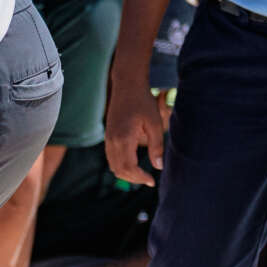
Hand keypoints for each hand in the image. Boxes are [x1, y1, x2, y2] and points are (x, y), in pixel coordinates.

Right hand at [105, 69, 168, 186]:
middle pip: (119, 170)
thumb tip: (159, 167)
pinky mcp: (108, 136)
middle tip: (148, 180)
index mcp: (124, 139)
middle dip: (133, 178)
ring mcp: (108, 139)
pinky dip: (120, 165)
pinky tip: (132, 164)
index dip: (140, 177)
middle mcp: (112, 141)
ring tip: (141, 174)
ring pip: (113, 165)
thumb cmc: (143, 102)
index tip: (152, 181)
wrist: (127, 86)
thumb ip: (156, 146)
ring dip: (126, 173)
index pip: (129, 167)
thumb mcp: (155, 123)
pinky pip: (111, 157)